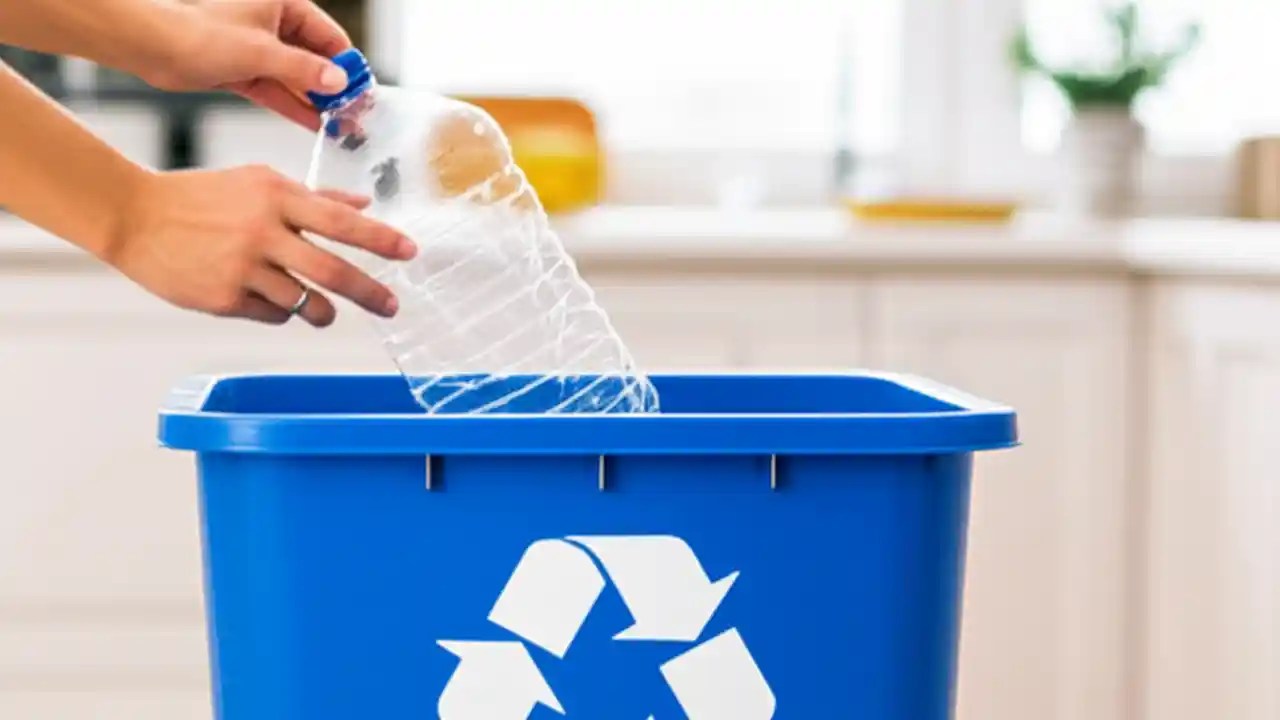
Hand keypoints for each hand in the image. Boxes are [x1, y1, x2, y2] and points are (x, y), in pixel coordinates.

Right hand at [107, 165, 414, 326]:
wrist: (135, 217)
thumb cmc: (203, 197)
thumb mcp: (259, 183)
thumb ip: (314, 195)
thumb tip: (364, 201)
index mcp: (276, 196)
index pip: (342, 221)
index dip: (380, 239)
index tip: (410, 252)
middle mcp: (263, 231)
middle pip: (333, 271)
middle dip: (370, 293)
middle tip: (391, 307)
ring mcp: (242, 267)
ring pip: (305, 302)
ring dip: (324, 311)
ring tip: (327, 311)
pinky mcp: (223, 297)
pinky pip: (272, 315)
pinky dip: (279, 311)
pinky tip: (264, 297)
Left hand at [146, 0, 352, 128]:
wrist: (150, 46)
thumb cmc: (197, 33)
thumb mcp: (262, 53)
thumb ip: (304, 70)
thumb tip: (338, 81)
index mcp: (282, 2)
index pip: (329, 34)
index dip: (347, 64)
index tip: (361, 89)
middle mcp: (272, 21)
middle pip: (315, 57)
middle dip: (334, 87)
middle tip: (353, 113)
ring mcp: (257, 47)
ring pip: (296, 76)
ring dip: (316, 100)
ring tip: (338, 125)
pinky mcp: (243, 68)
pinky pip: (277, 88)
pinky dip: (293, 105)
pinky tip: (313, 122)